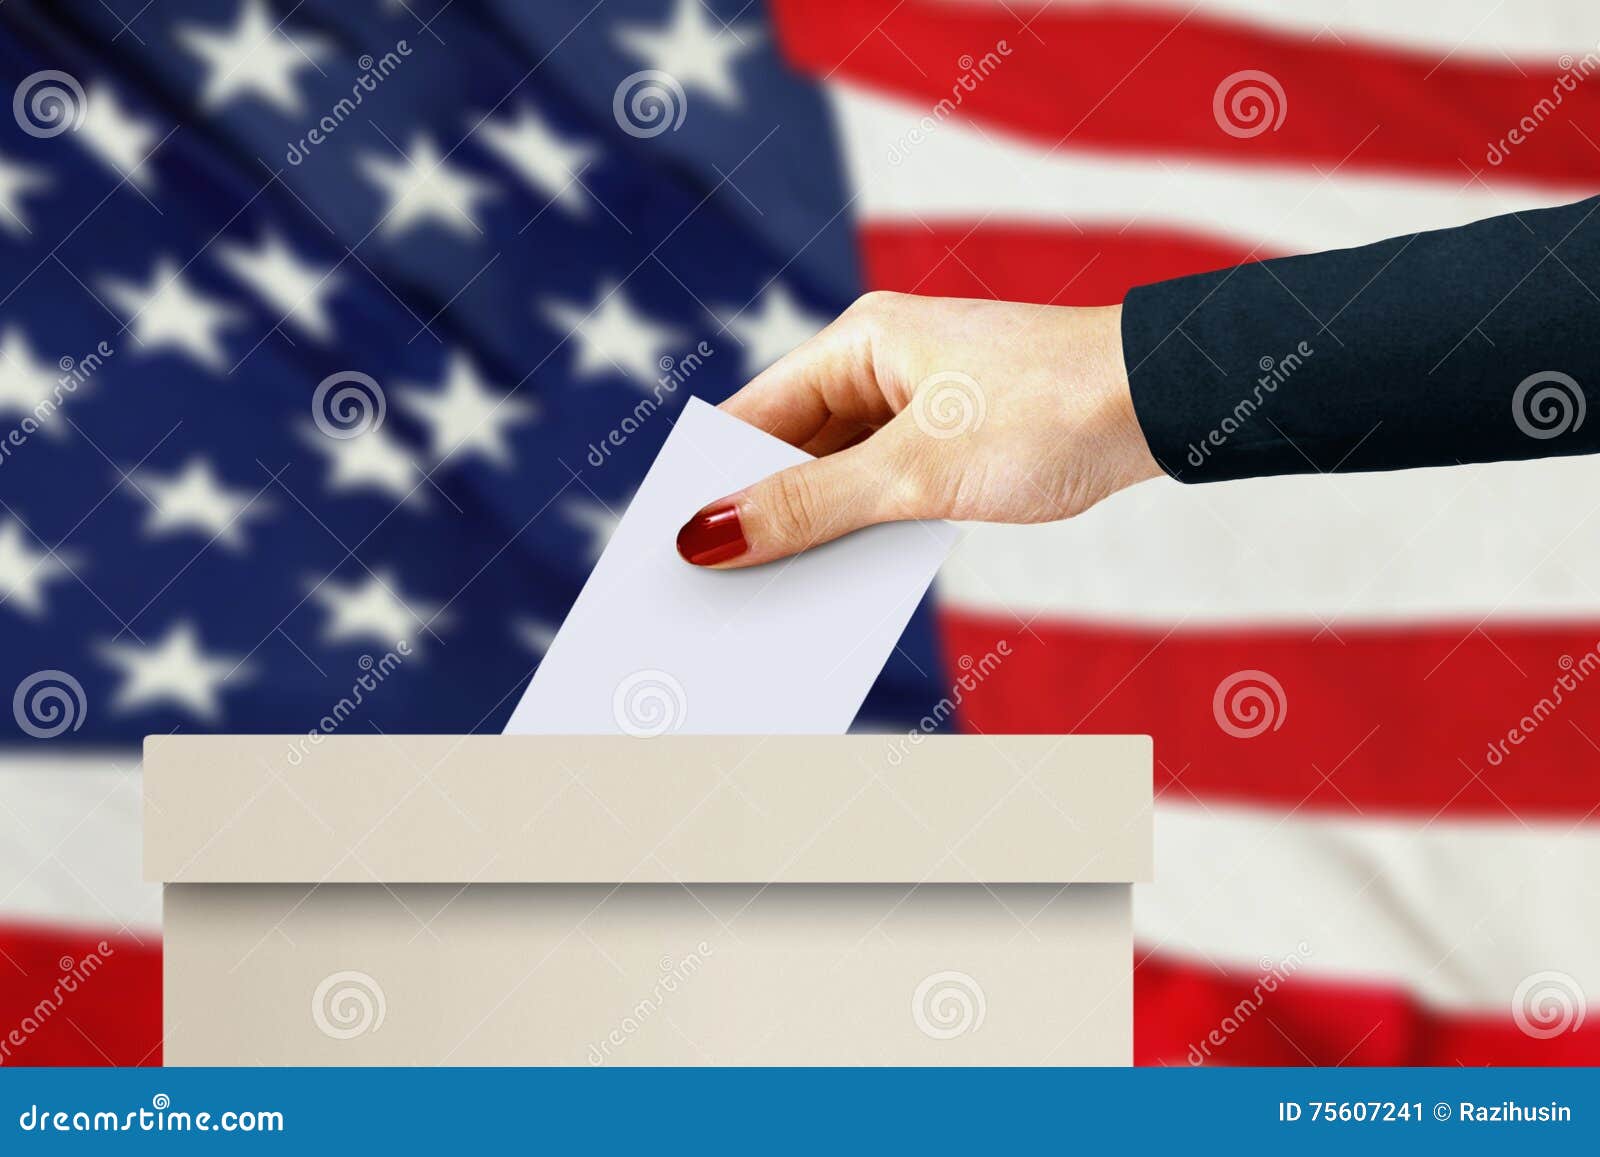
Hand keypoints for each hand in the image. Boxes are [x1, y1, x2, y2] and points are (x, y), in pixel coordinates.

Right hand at [674, 292, 1161, 567]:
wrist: (1167, 402)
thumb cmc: (1047, 411)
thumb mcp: (915, 472)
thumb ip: (810, 508)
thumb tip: (711, 536)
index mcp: (859, 344)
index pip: (753, 415)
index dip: (710, 481)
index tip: (671, 550)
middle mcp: (881, 368)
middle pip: (790, 451)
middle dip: (758, 518)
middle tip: (711, 594)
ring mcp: (919, 408)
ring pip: (838, 479)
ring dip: (812, 535)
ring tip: (767, 605)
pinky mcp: (955, 445)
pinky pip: (885, 494)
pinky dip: (863, 535)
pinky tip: (840, 588)